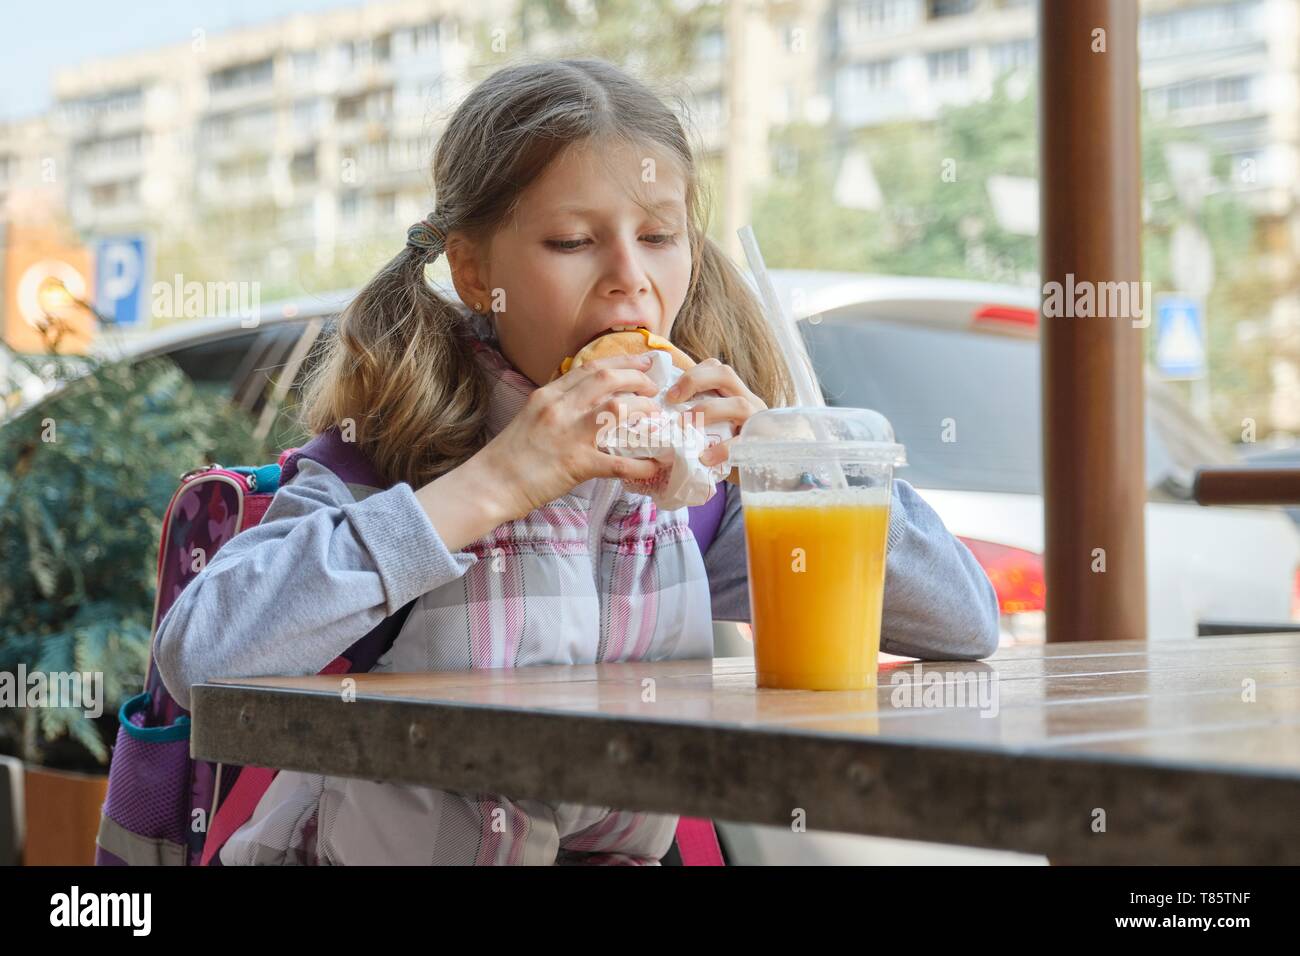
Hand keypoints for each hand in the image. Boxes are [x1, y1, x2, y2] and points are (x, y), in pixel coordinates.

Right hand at [475, 353, 666, 520]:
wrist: (488, 485)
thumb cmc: (508, 457)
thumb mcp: (530, 418)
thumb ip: (556, 407)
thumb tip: (585, 405)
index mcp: (547, 396)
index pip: (589, 368)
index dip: (621, 362)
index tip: (642, 363)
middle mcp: (559, 408)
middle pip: (607, 378)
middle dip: (637, 379)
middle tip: (654, 387)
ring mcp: (569, 434)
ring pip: (618, 409)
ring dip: (643, 410)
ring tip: (656, 416)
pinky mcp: (576, 464)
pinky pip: (619, 462)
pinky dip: (641, 463)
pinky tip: (655, 465)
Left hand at [664, 357, 766, 483]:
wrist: (771, 474)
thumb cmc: (734, 449)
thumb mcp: (718, 428)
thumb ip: (699, 417)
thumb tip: (660, 416)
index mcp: (737, 394)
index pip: (716, 368)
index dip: (692, 373)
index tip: (669, 392)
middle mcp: (750, 401)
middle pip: (726, 375)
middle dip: (695, 381)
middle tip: (671, 399)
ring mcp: (758, 422)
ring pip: (739, 404)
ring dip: (706, 411)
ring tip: (683, 427)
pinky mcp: (762, 445)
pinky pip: (743, 442)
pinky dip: (721, 449)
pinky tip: (704, 458)